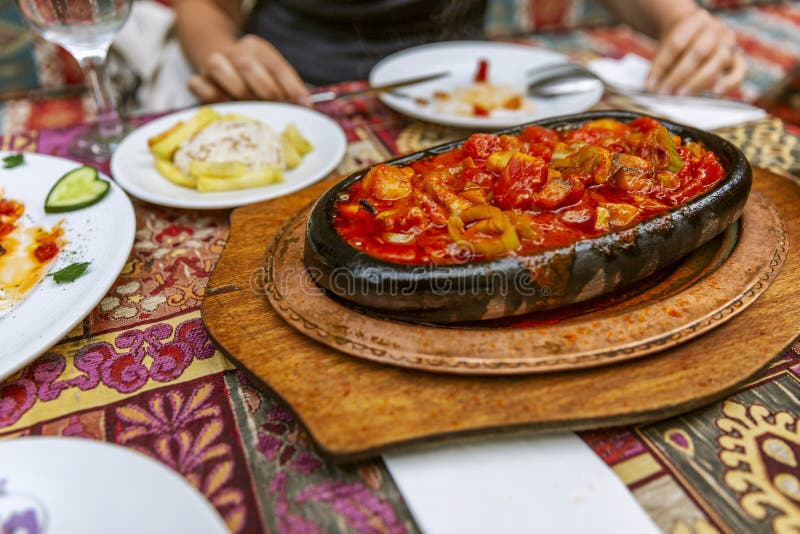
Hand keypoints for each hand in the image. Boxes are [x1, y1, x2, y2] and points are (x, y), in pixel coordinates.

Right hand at [188, 34, 308, 102]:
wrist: (224, 65)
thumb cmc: (256, 79)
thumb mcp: (274, 77)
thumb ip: (288, 89)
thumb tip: (306, 106)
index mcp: (256, 47)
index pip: (275, 64)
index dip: (291, 86)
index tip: (304, 105)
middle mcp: (234, 51)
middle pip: (246, 63)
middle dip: (265, 89)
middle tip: (275, 106)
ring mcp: (213, 64)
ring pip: (218, 68)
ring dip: (237, 90)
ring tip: (250, 106)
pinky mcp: (198, 79)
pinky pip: (197, 84)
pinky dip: (210, 96)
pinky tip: (225, 105)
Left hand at [646, 8, 745, 95]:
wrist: (695, 33)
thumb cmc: (679, 42)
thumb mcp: (667, 45)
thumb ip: (663, 63)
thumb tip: (654, 86)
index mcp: (696, 19)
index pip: (677, 42)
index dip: (661, 65)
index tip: (650, 84)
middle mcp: (716, 29)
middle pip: (699, 51)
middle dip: (679, 75)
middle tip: (665, 92)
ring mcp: (729, 42)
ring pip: (719, 60)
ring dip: (699, 81)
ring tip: (682, 94)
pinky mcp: (737, 58)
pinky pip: (740, 70)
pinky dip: (730, 82)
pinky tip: (715, 92)